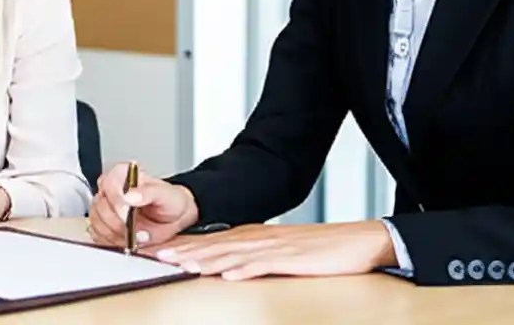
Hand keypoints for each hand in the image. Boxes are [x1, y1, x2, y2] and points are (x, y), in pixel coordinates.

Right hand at [88, 162, 197, 247]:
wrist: (173, 217)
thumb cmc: (169, 202)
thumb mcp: (166, 194)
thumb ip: (149, 193)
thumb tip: (130, 196)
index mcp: (122, 174)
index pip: (108, 185)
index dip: (116, 202)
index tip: (127, 216)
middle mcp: (109, 189)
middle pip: (101, 207)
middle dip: (120, 224)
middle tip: (137, 231)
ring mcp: (103, 207)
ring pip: (97, 223)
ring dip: (117, 235)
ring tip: (135, 236)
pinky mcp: (101, 224)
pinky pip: (98, 235)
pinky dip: (113, 242)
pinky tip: (126, 240)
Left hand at [142, 221, 396, 279]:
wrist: (357, 242)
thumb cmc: (319, 251)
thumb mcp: (280, 252)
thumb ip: (253, 258)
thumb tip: (226, 270)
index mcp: (254, 237)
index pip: (212, 241)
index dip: (185, 246)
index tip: (159, 252)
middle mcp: (259, 239)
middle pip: (215, 246)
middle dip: (184, 251)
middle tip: (157, 256)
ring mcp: (275, 248)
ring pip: (233, 255)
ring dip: (206, 260)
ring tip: (183, 266)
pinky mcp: (292, 259)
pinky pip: (264, 265)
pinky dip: (244, 270)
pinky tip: (228, 276)